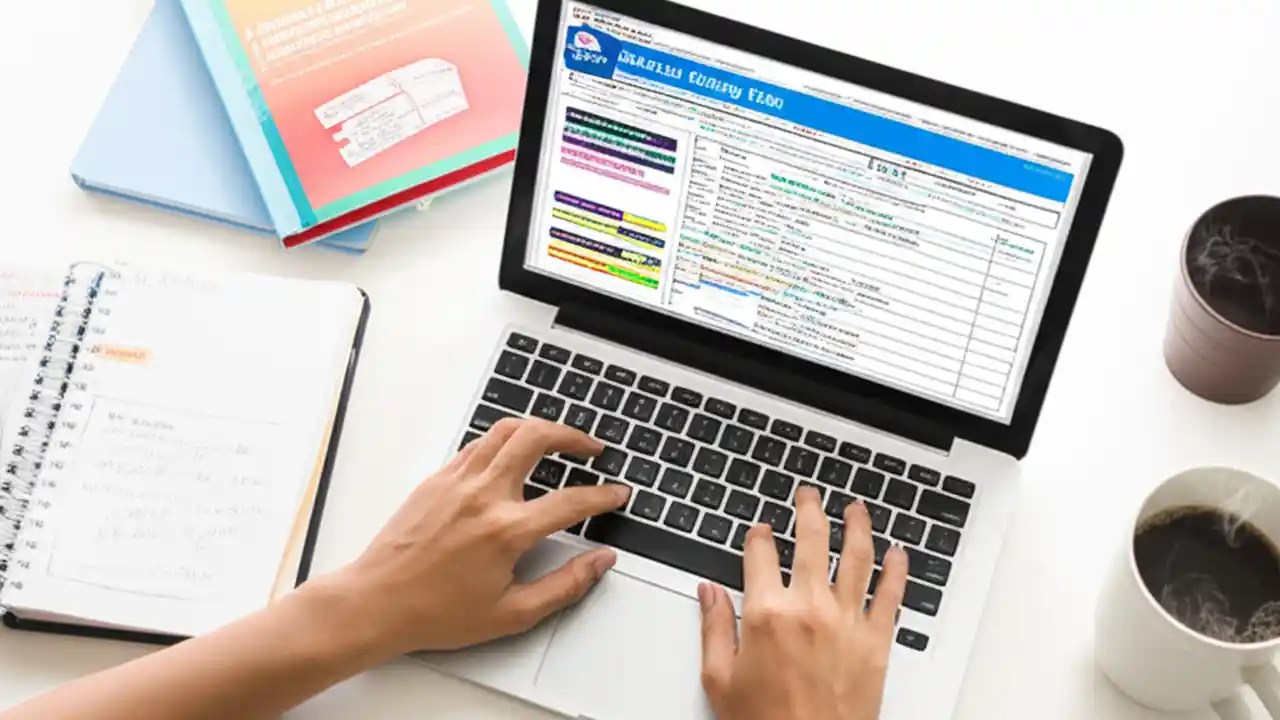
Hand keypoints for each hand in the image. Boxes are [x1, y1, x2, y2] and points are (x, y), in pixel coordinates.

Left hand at [307, 418, 630, 659]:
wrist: (375, 603)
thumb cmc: (434, 613)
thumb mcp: (512, 614)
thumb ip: (565, 585)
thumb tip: (599, 562)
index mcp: (505, 531)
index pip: (571, 501)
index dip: (604, 496)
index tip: (617, 494)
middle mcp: (482, 496)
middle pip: (537, 438)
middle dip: (573, 436)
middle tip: (591, 448)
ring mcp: (456, 482)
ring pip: (505, 430)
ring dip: (538, 428)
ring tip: (556, 439)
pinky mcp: (436, 480)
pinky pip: (478, 445)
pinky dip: (503, 441)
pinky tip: (511, 455)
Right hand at [698, 487, 908, 719]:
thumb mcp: (720, 678)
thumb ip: (714, 627)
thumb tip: (708, 592)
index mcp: (766, 614)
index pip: (761, 553)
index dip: (759, 536)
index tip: (761, 531)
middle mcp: (809, 609)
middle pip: (812, 539)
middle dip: (808, 509)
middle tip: (808, 495)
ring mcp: (847, 621)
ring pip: (856, 556)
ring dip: (856, 525)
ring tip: (855, 508)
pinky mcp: (876, 641)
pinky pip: (891, 593)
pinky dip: (897, 568)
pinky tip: (898, 552)